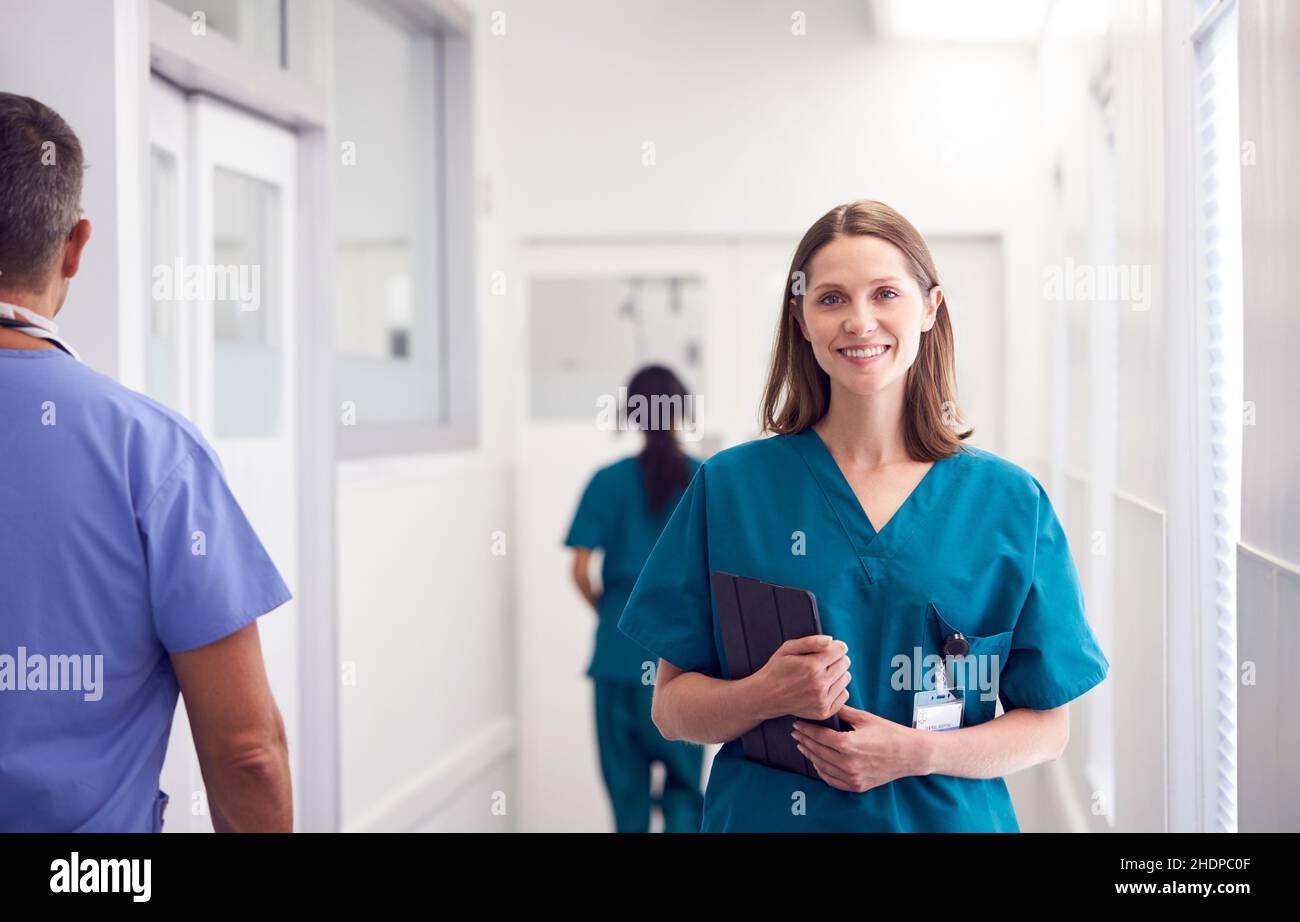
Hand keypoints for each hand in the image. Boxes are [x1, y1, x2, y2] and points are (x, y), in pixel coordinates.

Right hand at [754, 635, 849, 720]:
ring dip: (837, 674)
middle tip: (822, 662)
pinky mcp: (824, 711)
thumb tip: (831, 640)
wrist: (766, 696)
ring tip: (821, 675)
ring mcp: (822, 699)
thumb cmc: (776, 670)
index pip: (841, 650)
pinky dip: (837, 689)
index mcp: (812, 666)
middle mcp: (819, 684)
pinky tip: (823, 687)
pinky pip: (844, 695)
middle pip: (845, 663)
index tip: (828, 649)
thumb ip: (810, 641)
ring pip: (846, 678)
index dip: (835, 646)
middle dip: (836, 659)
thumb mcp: (787, 649)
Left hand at [791, 704, 926, 792]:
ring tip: (802, 745)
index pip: (818, 737)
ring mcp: (852, 777)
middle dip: (804, 741)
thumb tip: (826, 704)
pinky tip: (817, 763)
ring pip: (822, 767)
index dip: (805, 730)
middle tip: (795, 733)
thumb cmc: (889, 733)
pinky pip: (832, 780)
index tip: (797, 724)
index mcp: (848, 744)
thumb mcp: (865, 718)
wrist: (910, 754)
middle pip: (817, 751)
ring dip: (810, 755)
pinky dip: (822, 771)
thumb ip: (842, 712)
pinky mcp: (857, 785)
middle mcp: (848, 763)